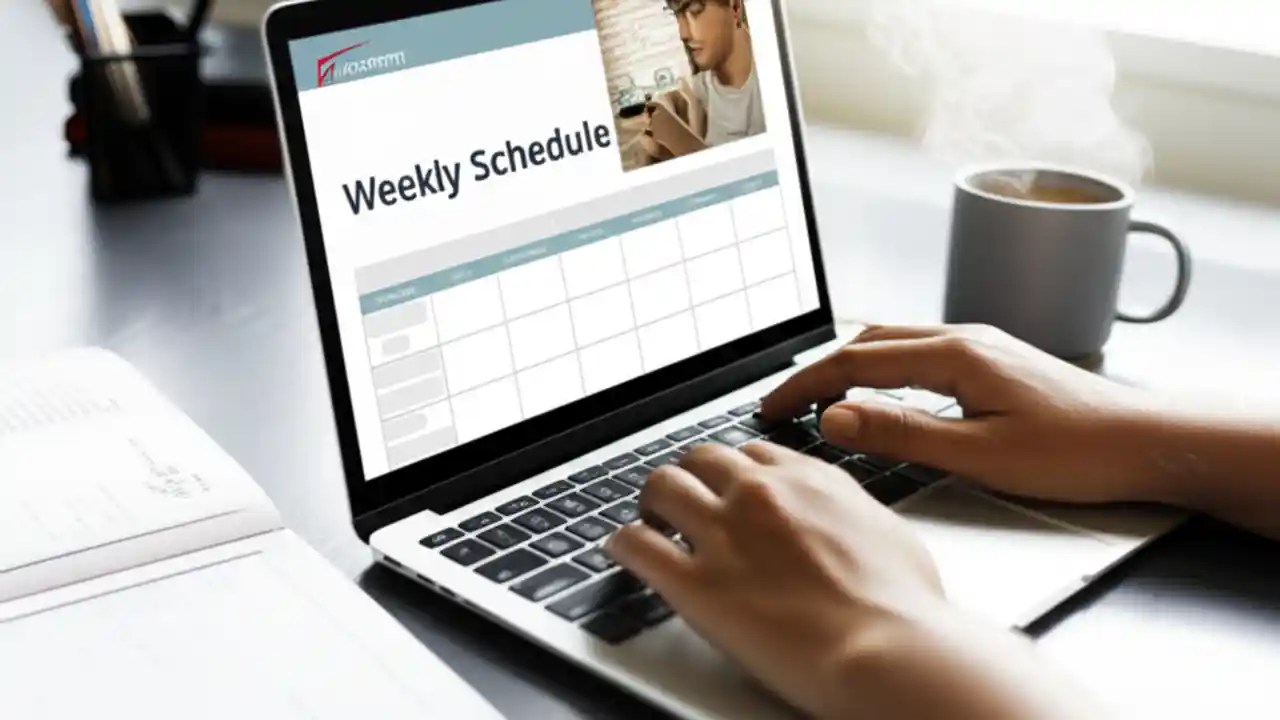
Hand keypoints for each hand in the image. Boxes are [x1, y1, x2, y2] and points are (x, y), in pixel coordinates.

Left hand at [607, 441, 1099, 718]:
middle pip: (701, 458)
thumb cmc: (903, 608)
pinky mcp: (694, 583)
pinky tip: (623, 552)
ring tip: (649, 520)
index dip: (733, 470)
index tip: (728, 485)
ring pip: (661, 487)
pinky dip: (622, 545)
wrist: (889, 650)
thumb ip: (851, 513)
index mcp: (808, 479)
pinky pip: (635, 545)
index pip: (752, 453)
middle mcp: (760, 495)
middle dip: (690, 477)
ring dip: (651, 502)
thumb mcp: (889, 533)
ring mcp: (723, 534)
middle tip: (684, 500)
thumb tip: (844, 519)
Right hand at [762, 324, 1168, 504]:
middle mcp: (963, 337)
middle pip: (868, 342)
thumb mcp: (980, 453)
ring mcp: (980, 344)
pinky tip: (878, 392)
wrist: (1146, 441)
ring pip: (893, 342)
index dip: (805, 385)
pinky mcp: (993, 360)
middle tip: (782, 405)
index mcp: (954, 354)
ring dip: (848, 366)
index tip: (769, 408)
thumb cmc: (1074, 453)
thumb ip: (902, 432)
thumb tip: (834, 416)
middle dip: (818, 370)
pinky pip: (918, 352)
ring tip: (817, 398)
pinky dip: (880, 368)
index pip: (855, 362)